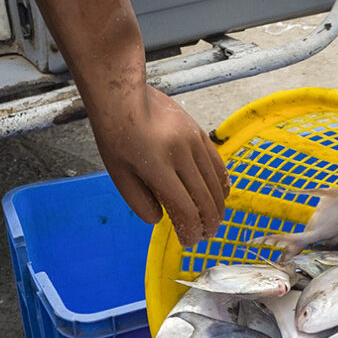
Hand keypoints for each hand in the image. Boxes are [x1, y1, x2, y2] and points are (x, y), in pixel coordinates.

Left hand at [88, 86, 228, 247]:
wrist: (124, 96)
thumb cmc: (116, 137)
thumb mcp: (119, 175)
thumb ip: (139, 202)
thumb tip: (162, 220)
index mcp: (157, 167)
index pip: (185, 209)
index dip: (191, 231)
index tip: (189, 242)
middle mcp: (180, 155)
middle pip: (204, 200)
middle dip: (208, 224)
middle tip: (205, 236)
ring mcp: (193, 142)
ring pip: (215, 184)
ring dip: (217, 208)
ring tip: (213, 222)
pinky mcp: (199, 133)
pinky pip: (218, 165)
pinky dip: (221, 185)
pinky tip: (219, 197)